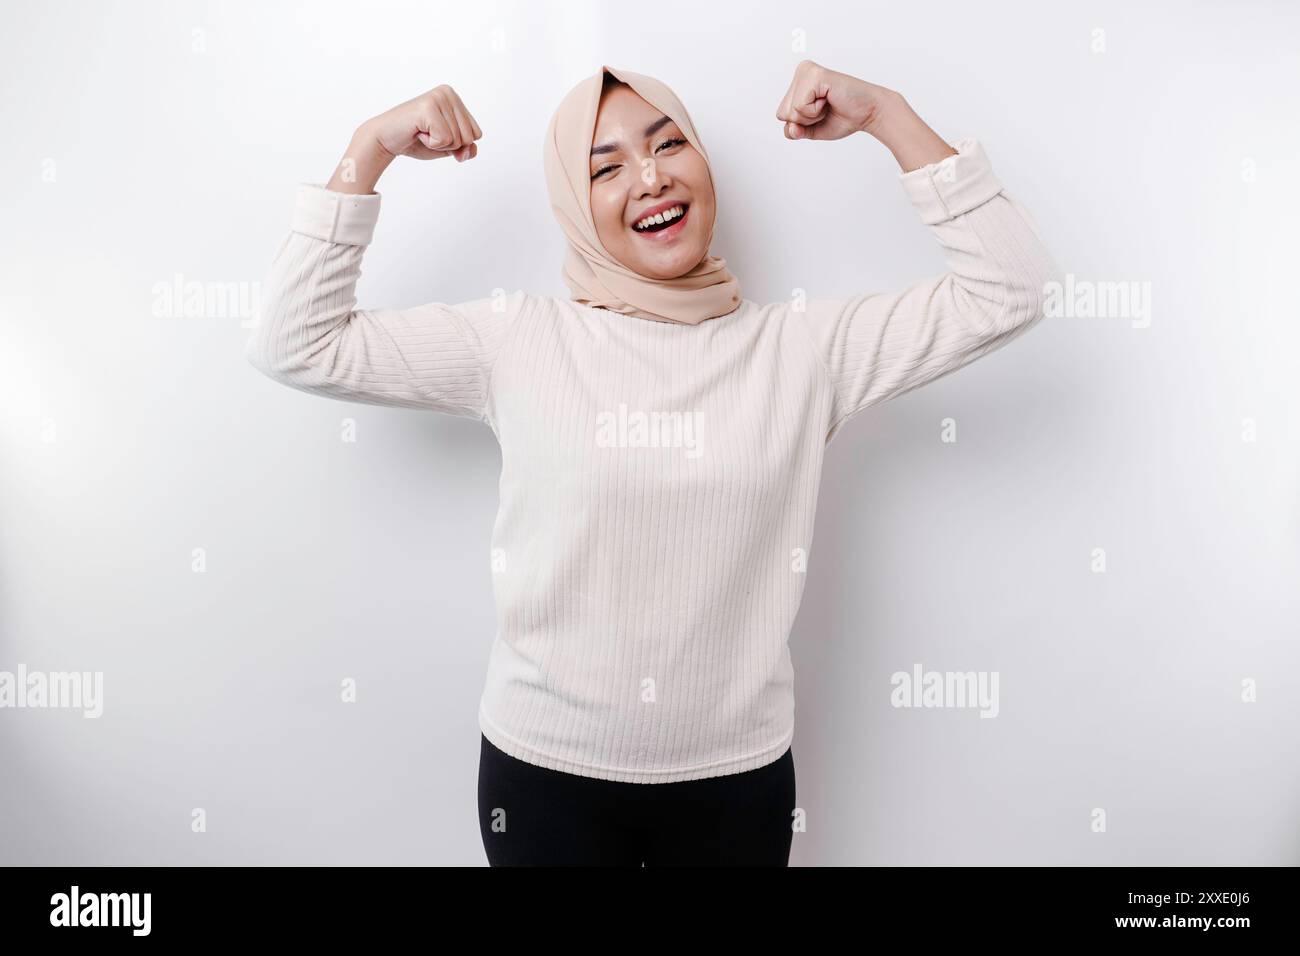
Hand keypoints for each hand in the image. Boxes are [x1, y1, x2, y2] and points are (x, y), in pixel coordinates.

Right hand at [364, 84, 483, 161]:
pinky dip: (430, 144)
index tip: (437, 134)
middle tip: (428, 134)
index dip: (458, 144)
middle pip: (470, 137)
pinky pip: (444, 140)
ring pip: (457, 139)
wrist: (386, 140)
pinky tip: (418, 132)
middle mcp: (448, 93)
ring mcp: (439, 98)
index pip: (476, 134)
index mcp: (455, 98)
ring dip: (438, 144)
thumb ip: (466, 149)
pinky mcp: (429, 108)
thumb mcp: (448, 147)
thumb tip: (470, 149)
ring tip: (422, 132)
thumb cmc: (416, 141)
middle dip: (449, 145)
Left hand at [775, 60, 896, 140]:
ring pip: (790, 111)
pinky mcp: (815, 75)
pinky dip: (815, 111)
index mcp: (798, 81)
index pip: (781, 115)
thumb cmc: (843, 117)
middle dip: (805, 120)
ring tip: (828, 103)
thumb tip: (790, 127)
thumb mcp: (811, 129)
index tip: (821, 112)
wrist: (868, 113)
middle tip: (826, 108)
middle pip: (782, 113)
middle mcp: (801, 71)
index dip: (801, 123)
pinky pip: (800, 107)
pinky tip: (829, 99)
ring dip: (811, 116)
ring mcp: (807, 71)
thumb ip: (795, 131)